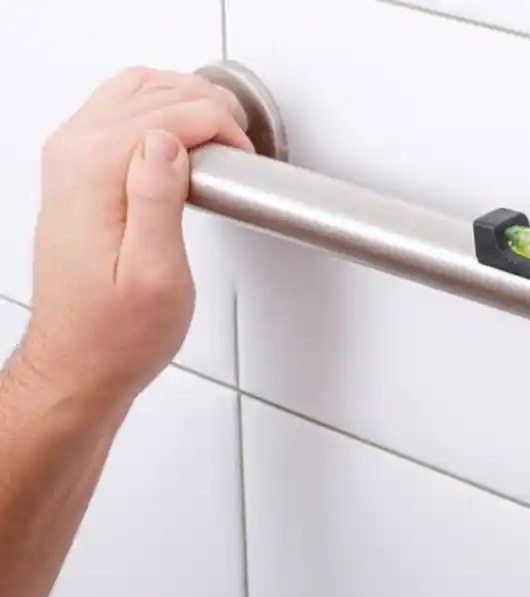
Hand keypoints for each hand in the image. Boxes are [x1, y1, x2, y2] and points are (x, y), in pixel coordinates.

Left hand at [16, 67, 251, 411]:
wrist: (79, 360)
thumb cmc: (118, 333)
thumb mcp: (156, 276)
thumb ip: (158, 200)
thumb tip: (168, 142)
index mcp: (93, 173)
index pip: (170, 113)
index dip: (222, 128)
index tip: (245, 160)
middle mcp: (72, 154)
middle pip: (152, 88)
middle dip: (209, 106)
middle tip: (243, 145)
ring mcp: (68, 158)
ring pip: (135, 89)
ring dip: (186, 101)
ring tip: (224, 138)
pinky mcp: (76, 169)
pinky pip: (120, 110)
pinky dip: (162, 110)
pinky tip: (189, 142)